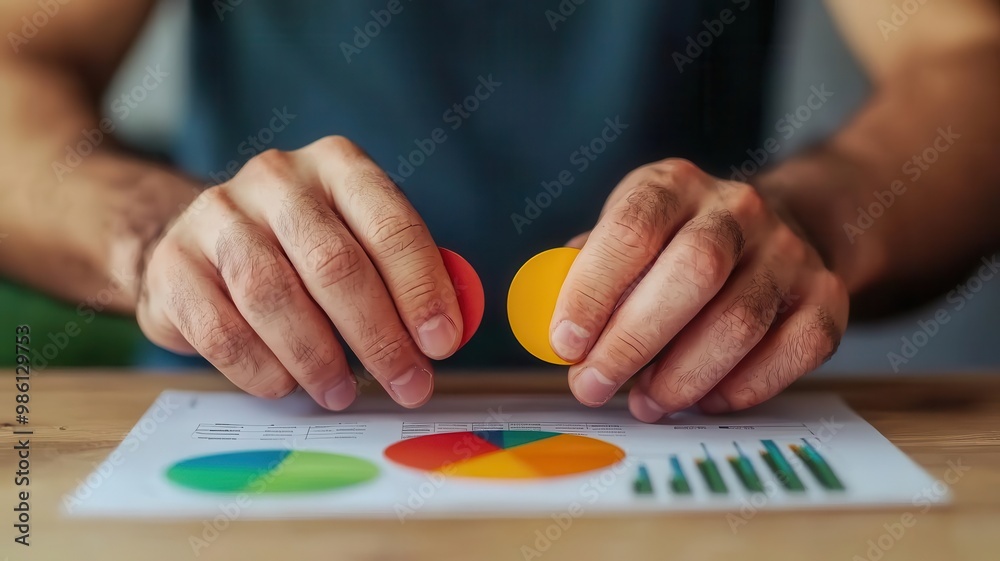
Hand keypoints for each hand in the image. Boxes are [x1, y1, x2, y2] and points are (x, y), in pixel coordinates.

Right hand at [136, 137, 464, 409]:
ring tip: (342, 393)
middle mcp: (276, 178)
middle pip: (334, 263)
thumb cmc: (303, 252)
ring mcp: (216, 214)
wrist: (203, 243)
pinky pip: (219, 328)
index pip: (390, 224)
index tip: (442, 343)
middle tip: (406, 384)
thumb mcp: (359, 242)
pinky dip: (260, 367)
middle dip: (379, 336)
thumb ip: (404, 277)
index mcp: (337, 165)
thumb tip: (447, 333)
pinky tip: (285, 385)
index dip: (421, 288)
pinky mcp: (173, 263)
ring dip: (318, 358)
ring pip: (273, 295)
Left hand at [552, 159, 847, 420]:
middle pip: (693, 272)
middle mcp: (738, 208)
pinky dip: (742, 387)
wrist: (780, 227)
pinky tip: (705, 400)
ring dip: (682, 377)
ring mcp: (789, 251)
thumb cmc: (677, 244)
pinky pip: (791, 351)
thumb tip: (550, 330)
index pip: (633, 228)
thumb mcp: (626, 235)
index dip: (594, 290)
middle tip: (594, 386)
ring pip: (739, 320)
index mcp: (674, 185)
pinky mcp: (827, 296)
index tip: (565, 344)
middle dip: (634, 341)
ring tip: (645, 403)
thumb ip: (587, 273)